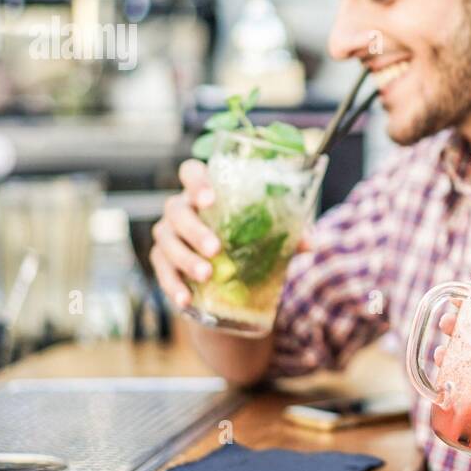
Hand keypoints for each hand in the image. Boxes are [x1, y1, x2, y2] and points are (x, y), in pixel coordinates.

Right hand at [150, 159, 312, 308]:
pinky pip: (162, 271)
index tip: (210, 199)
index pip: (190, 172)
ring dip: (185, 258)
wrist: (226, 270)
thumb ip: (287, 233)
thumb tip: (309, 243)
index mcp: (205, 191)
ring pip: (166, 241)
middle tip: (216, 248)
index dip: (196, 182)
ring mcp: (168, 234)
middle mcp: (181, 208)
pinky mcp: (163, 261)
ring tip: (207, 275)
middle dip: (194, 229)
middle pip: (176, 210)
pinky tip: (185, 299)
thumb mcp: (268, 233)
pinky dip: (173, 285)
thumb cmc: (247, 237)